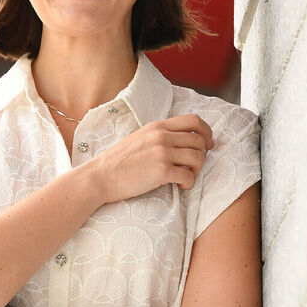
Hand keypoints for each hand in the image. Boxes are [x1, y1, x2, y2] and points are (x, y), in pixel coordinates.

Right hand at [87, 113, 213, 204]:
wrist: (99, 177)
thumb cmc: (117, 162)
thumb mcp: (139, 138)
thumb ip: (159, 136)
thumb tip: (180, 141)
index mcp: (157, 126)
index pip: (194, 120)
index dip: (206, 132)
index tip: (207, 144)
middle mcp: (162, 136)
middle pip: (199, 140)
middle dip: (202, 155)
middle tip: (193, 167)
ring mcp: (162, 153)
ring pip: (198, 157)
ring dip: (197, 170)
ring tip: (185, 177)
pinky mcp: (161, 171)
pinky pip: (188, 176)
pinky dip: (188, 183)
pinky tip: (178, 186)